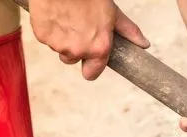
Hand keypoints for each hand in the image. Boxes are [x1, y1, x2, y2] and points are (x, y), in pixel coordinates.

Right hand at [29, 0, 149, 80]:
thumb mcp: (112, 12)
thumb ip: (128, 31)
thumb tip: (143, 44)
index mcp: (98, 48)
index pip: (91, 74)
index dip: (90, 66)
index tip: (89, 60)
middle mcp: (79, 50)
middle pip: (73, 59)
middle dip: (75, 47)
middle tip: (77, 27)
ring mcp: (58, 44)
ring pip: (59, 49)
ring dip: (62, 38)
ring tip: (67, 18)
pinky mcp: (42, 36)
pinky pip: (46, 38)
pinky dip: (49, 29)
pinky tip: (55, 15)